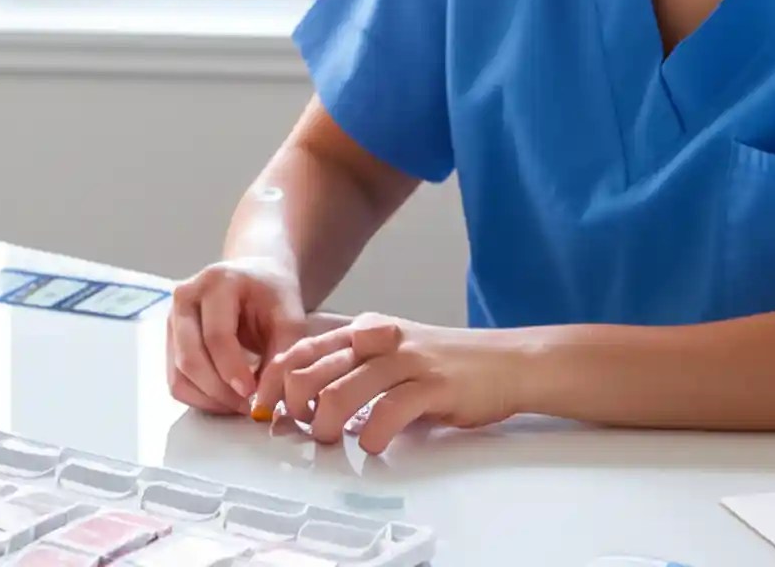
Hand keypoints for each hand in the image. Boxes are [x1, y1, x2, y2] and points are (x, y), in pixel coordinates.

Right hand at [166, 257, 305, 415]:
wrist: (257, 280)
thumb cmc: (273, 296)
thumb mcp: (290, 317)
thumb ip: (283, 354)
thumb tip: (268, 399)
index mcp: (217, 283)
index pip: (217, 335)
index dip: (233, 370)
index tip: (252, 394)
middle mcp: (185, 298)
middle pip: (190, 358)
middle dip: (220, 391)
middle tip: (249, 407)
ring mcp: (172, 320)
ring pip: (179, 375)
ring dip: (210, 399)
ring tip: (241, 405)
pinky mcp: (170, 341)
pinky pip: (177, 381)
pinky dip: (201, 398)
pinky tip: (227, 400)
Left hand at [258, 313, 523, 453]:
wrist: (509, 362)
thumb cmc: (449, 363)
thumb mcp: (396, 352)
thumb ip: (357, 367)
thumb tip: (308, 398)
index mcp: (368, 330)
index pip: (303, 348)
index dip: (274, 380)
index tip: (265, 408)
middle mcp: (382, 340)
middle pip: (312, 370)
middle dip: (294, 406)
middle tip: (302, 428)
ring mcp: (408, 361)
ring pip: (342, 392)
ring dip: (327, 427)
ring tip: (333, 440)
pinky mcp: (433, 386)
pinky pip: (388, 413)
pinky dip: (371, 437)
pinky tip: (373, 445)